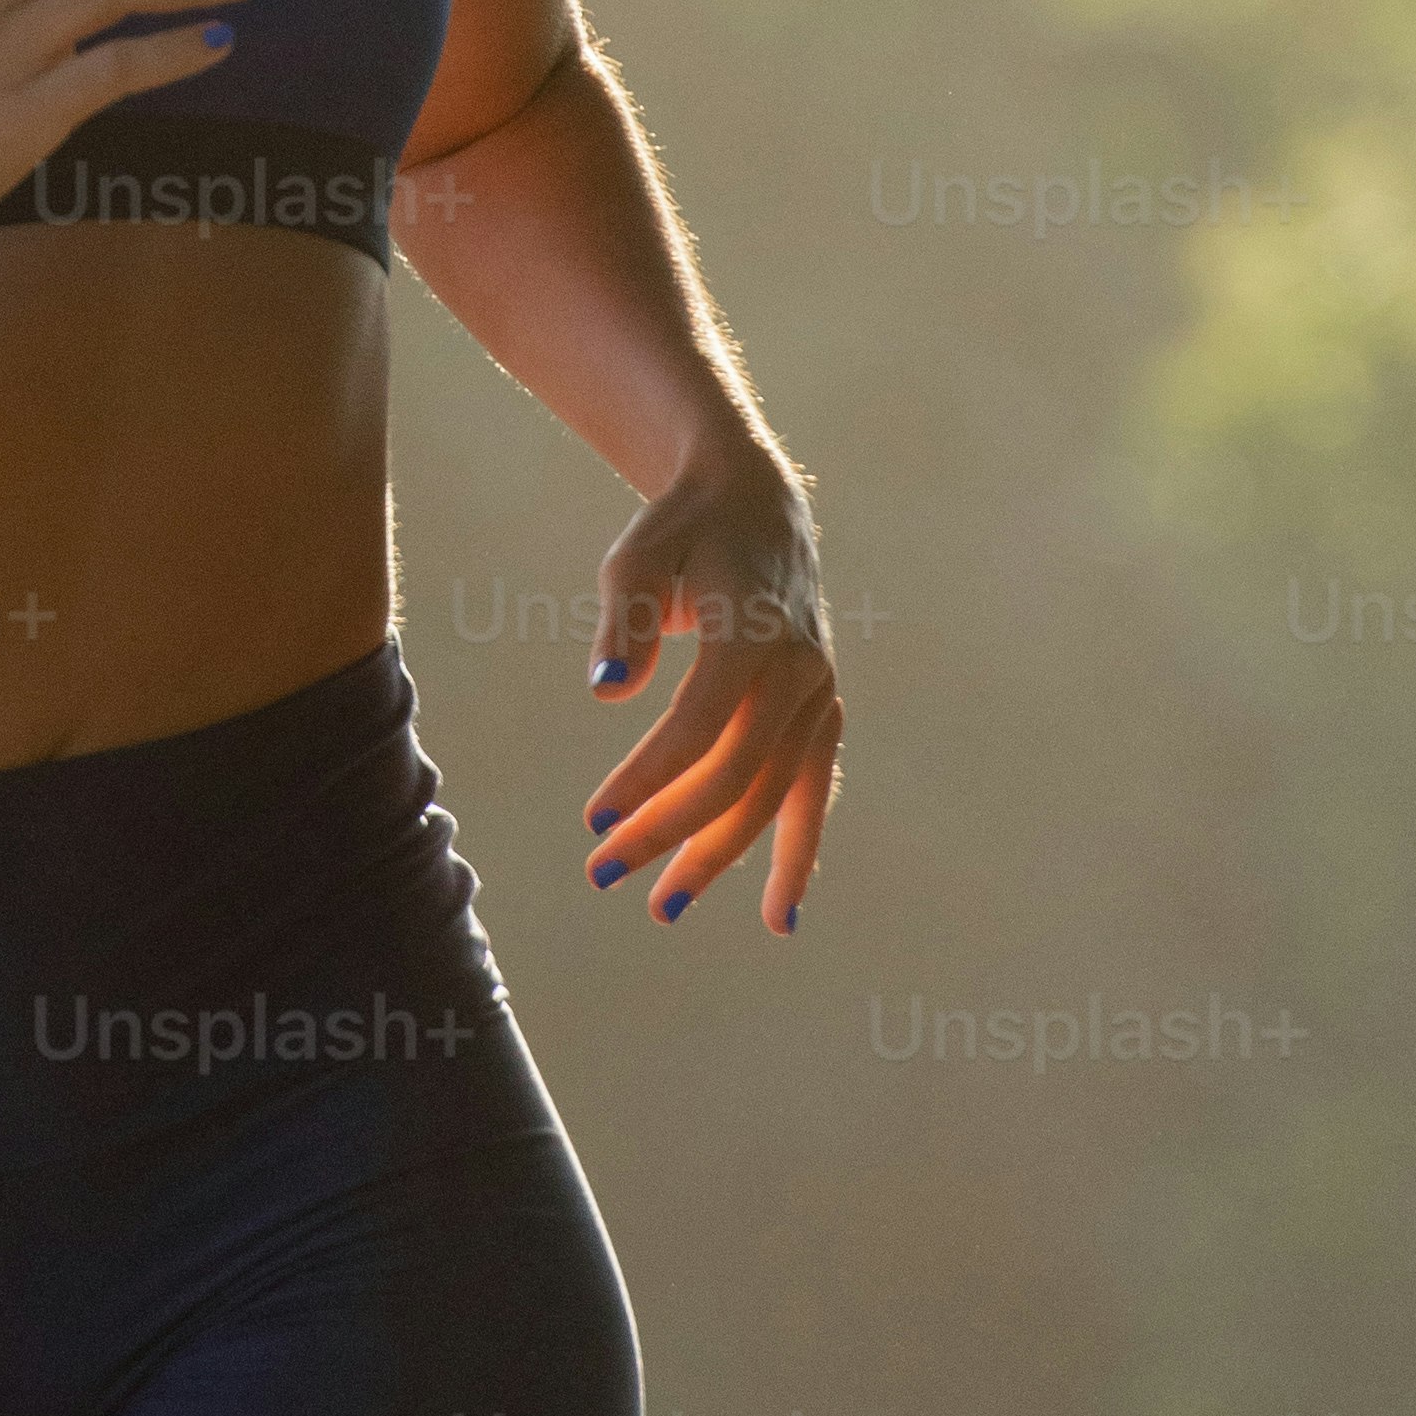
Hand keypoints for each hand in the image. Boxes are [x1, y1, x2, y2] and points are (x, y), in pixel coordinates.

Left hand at [579, 435, 841, 939]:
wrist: (754, 503)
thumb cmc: (681, 530)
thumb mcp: (638, 554)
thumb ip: (625, 619)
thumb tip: (606, 688)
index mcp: (753, 629)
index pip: (699, 724)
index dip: (648, 777)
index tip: (594, 818)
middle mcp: (798, 668)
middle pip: (736, 772)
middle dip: (668, 830)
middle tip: (601, 873)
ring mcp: (817, 694)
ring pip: (775, 795)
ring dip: (720, 857)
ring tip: (664, 907)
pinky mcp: (821, 711)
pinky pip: (810, 792)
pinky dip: (798, 851)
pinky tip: (776, 912)